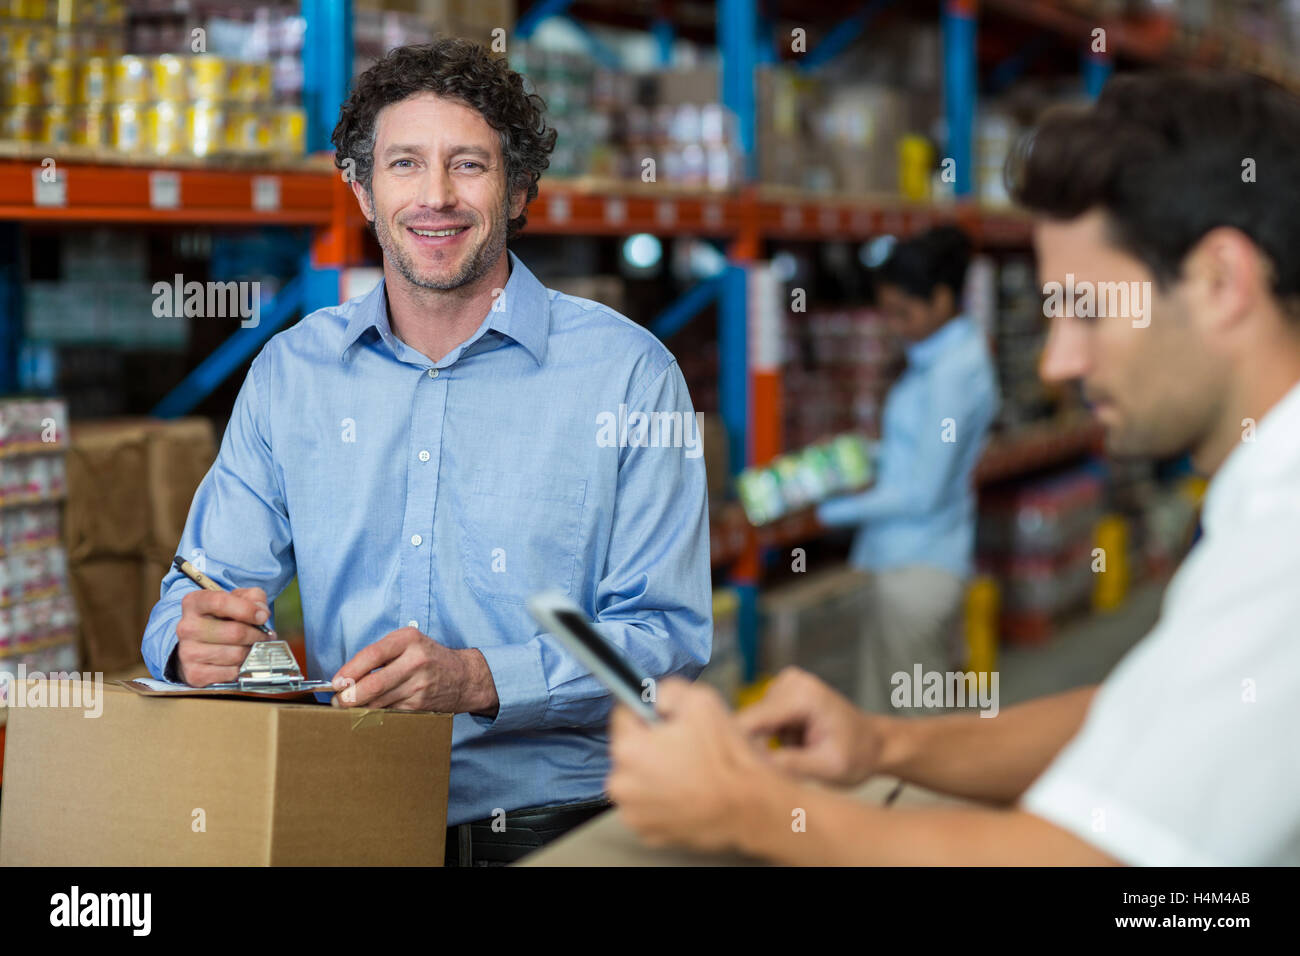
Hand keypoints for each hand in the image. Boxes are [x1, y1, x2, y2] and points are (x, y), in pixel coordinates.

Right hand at [174, 586, 269, 686]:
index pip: (220, 603)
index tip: (262, 617)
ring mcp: (188, 652)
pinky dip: (240, 668)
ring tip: (250, 647)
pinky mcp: (194, 674)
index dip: (247, 610)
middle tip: (264, 636)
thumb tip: (262, 613)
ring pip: (236, 654)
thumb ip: (253, 598)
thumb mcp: (237, 599)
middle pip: (234, 632)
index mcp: (194, 603)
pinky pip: (231, 673)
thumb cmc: (222, 618)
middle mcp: (187, 627)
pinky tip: (237, 661)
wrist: (200, 644)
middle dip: (256, 635)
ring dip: (250, 652)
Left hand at [329, 627, 498, 714]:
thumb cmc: (427, 657)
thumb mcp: (407, 643)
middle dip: (349, 697)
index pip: (372, 655)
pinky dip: (375, 715)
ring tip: (347, 708)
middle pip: (374, 684)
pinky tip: (369, 713)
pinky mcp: (420, 705)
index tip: (335, 683)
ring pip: (379, 703)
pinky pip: (390, 713)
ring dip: (358, 709)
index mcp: (408, 640)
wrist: (463, 677)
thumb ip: (379, 654)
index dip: (349, 672)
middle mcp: (416, 661)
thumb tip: (345, 677)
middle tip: (337, 702)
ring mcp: (419, 685)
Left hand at [606, 678, 774, 852]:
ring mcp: (634, 813)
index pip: (623, 716)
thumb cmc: (727, 757)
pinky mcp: (648, 834)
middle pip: (629, 751)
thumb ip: (668, 691)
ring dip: (654, 774)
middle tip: (684, 749)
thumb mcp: (701, 701)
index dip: (647, 713)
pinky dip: (662, 801)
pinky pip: (648, 807)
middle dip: (650, 747)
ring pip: (637, 780)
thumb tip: (655, 699)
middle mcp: (621, 784)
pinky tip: (687, 795)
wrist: (750, 807)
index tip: (665, 721)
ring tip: (689, 774)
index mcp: (628, 748)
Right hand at [735, 667, 885, 786]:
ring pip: (753, 724)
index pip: (751, 721)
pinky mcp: (782, 691)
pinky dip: (773, 737)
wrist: (874, 744)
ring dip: (768, 744)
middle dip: (760, 748)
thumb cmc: (857, 756)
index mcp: (803, 695)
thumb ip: (790, 764)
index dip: (743, 748)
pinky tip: (796, 744)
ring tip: (799, 754)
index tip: (752, 772)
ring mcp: (786, 683)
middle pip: (750, 722)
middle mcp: (791, 681)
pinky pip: (762, 721)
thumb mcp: (828, 768)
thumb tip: (753, 763)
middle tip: (789, 767)